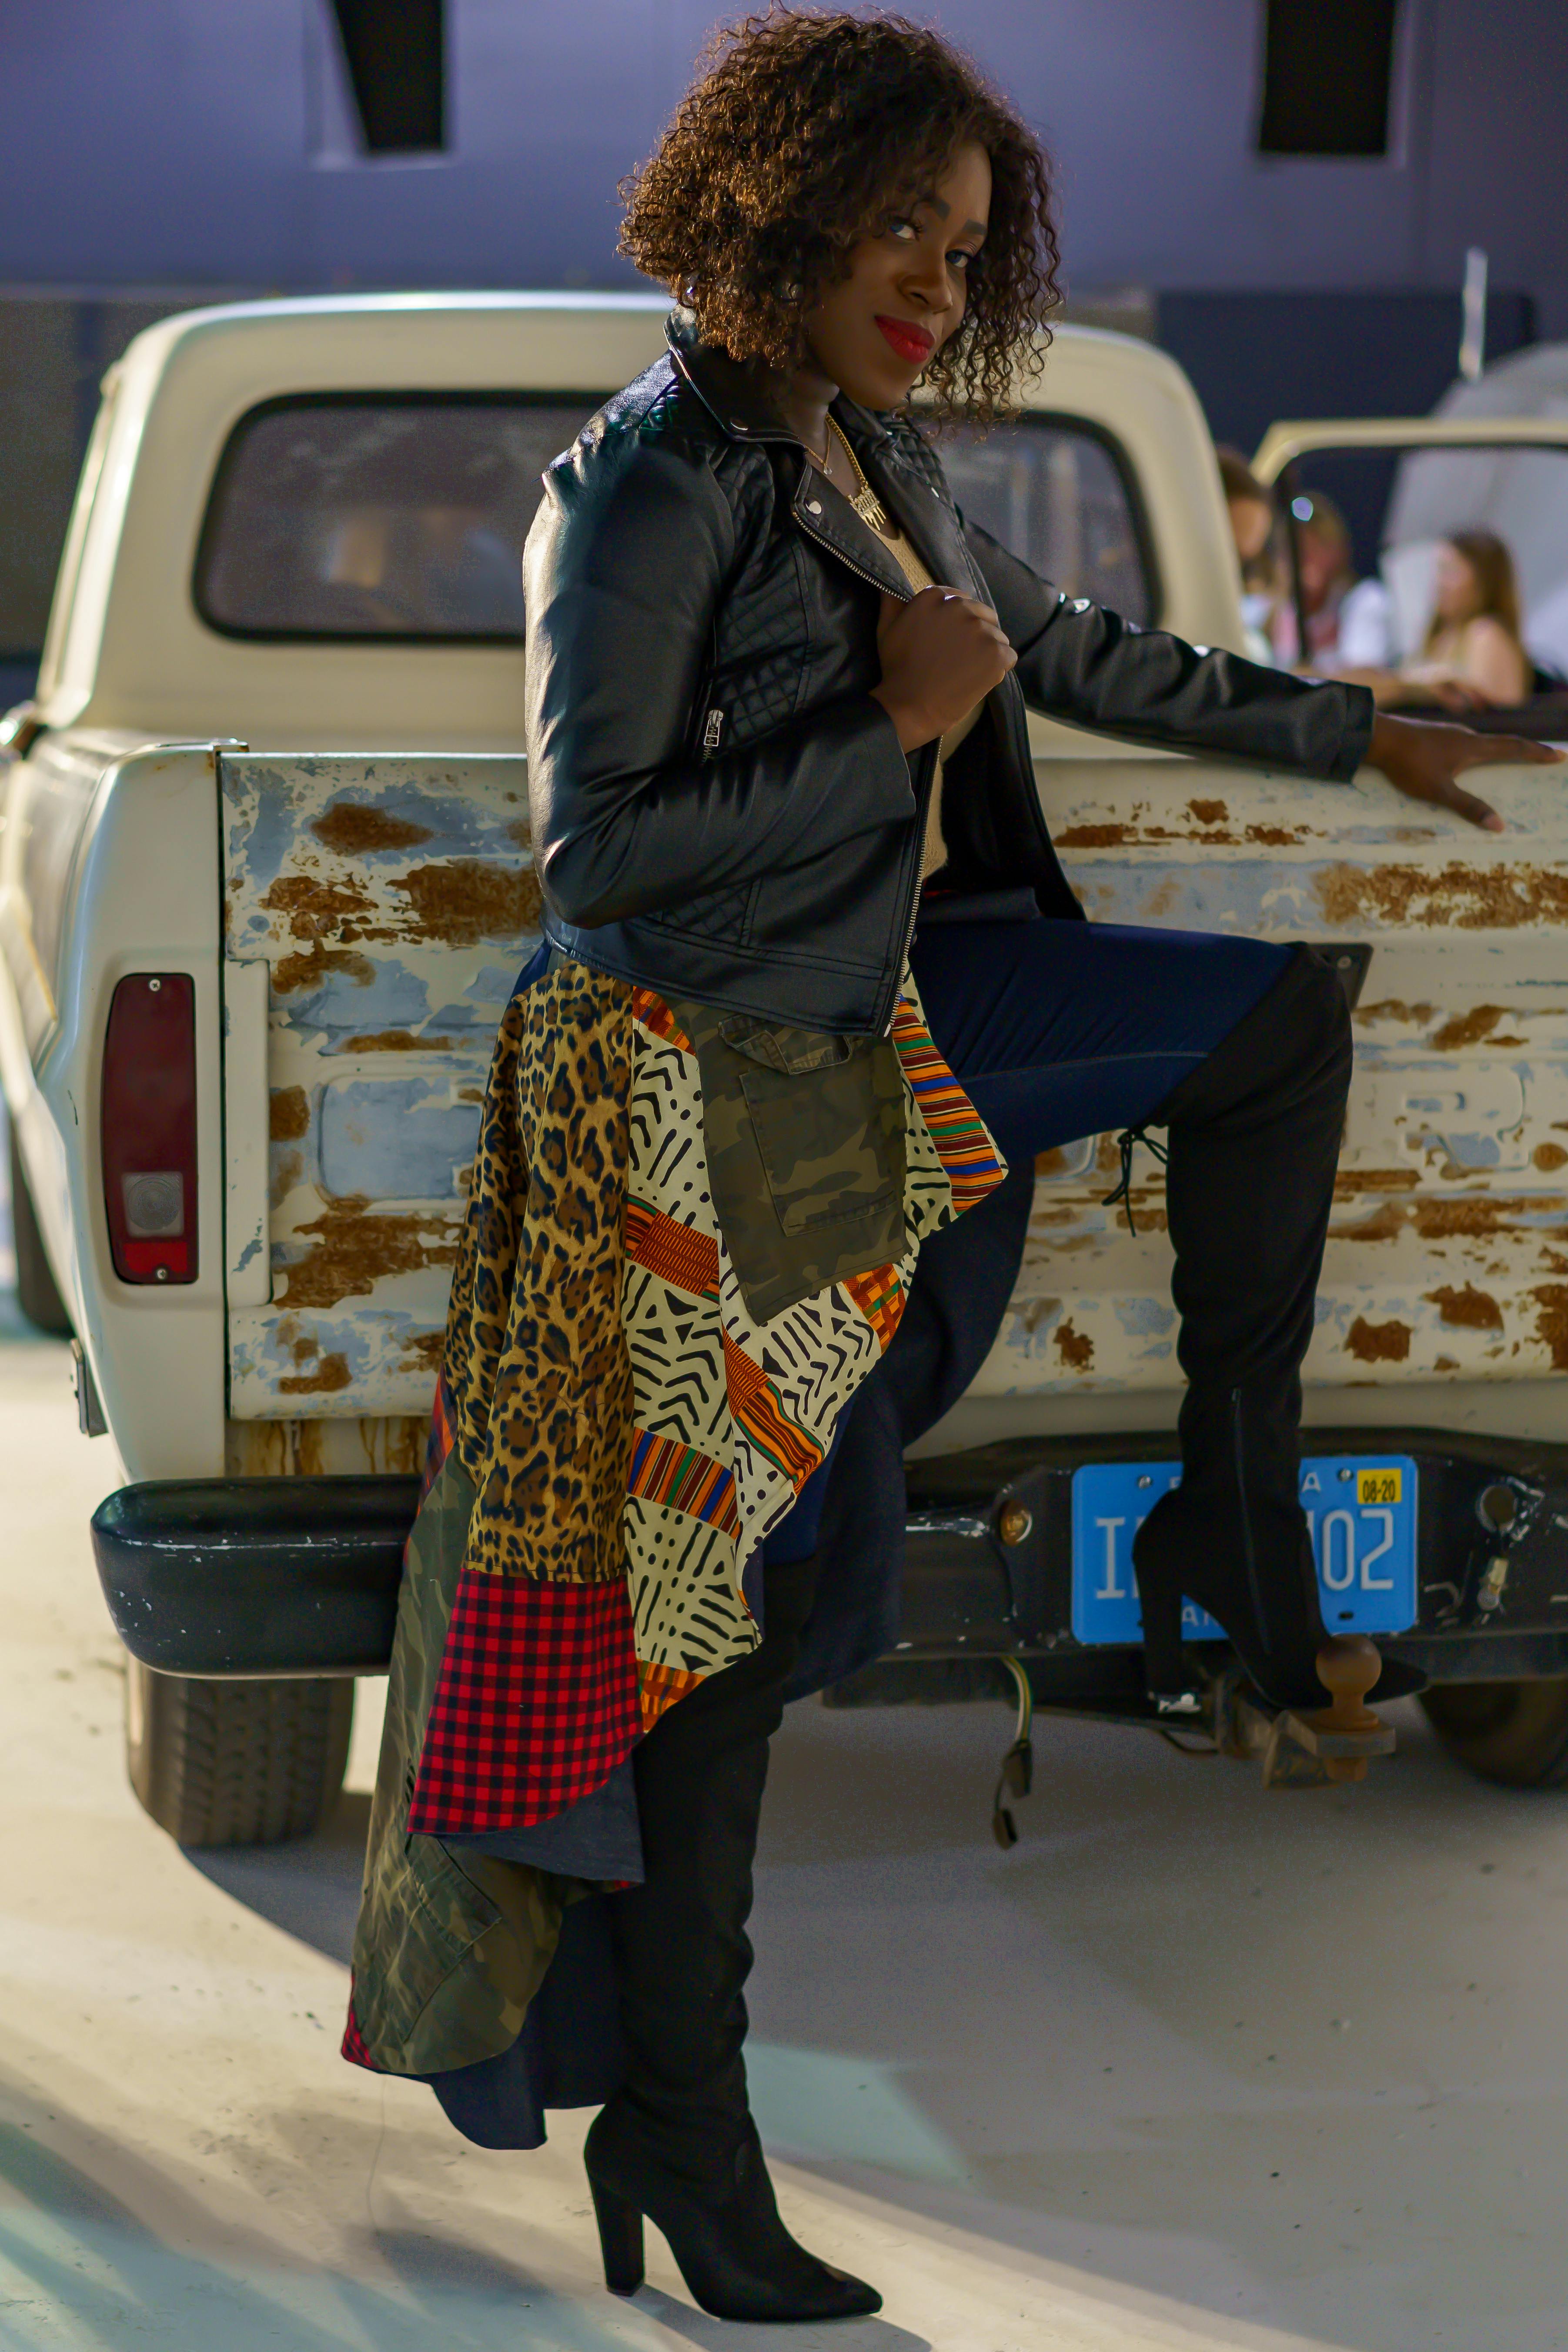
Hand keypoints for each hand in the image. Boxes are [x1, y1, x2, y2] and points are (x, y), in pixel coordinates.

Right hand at [870, 585, 1016, 752]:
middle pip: (983, 615)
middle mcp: (959, 606)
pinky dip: (998, 669)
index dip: (958, 625)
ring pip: (997, 636)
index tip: (947, 643)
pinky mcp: (996, 652)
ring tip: (965, 670)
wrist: (909, 707)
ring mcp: (980, 629)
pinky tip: (978, 679)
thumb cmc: (896, 670)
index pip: (961, 601)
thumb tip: (888, 581)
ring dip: (986, 652)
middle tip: (956, 659)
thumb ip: (891, 601)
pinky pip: (1009, 656)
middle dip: (975, 635)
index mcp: (934, 595)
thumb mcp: (886, 629)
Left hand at [1366, 711, 1564, 833]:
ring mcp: (1449, 734)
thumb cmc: (1408, 764)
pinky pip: (1465, 745)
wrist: (1377, 737)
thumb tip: (1498, 825)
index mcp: (1474, 747)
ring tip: (1510, 762)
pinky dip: (1478, 754)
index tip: (1560, 756)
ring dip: (1500, 752)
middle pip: (1503, 743)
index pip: (1515, 748)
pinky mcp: (1434, 736)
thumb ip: (1468, 807)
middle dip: (1525, 752)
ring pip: (1482, 744)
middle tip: (1542, 758)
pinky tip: (1468, 764)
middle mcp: (1466, 736)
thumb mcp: (1439, 791)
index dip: (1538, 753)